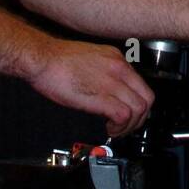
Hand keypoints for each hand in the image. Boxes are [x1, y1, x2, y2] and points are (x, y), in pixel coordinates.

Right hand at [29, 39, 154, 136]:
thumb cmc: (58, 60)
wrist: (42, 58)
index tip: (131, 114)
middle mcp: (118, 68)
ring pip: (139, 108)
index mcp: (116, 59)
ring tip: (116, 130)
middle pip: (147, 98)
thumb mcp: (90, 59)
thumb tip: (108, 92)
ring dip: (130, 126)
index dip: (139, 104)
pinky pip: (123, 115)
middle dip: (140, 118)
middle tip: (127, 126)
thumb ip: (104, 74)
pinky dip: (120, 127)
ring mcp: (111, 81)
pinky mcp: (100, 95)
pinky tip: (109, 129)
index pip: (142, 85)